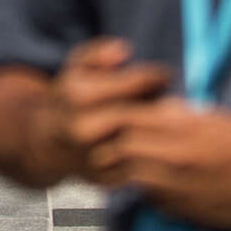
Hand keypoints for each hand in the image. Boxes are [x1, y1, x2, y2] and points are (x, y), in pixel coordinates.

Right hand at [43, 38, 172, 180]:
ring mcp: (94, 157)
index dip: (154, 76)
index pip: (130, 84)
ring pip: (141, 145)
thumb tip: (125, 49)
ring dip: (163, 134)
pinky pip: (139, 169)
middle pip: (139, 116)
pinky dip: (156, 158)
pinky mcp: (106, 180)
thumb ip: (98, 52)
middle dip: (163, 107)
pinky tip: (165, 146)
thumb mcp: (75, 65)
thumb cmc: (69, 97)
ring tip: (179, 124)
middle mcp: (85, 128)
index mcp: (78, 96)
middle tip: (182, 102)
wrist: (47, 142)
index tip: (167, 73)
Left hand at [86, 99, 230, 228]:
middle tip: (115, 140)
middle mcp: (174, 158)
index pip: (125, 119)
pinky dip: (150, 191)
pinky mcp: (190, 211)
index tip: (112, 114)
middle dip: (113, 144)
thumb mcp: (208, 115)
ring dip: (129, 169)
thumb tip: (146, 113)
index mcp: (180, 127)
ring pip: (134, 178)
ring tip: (133, 162)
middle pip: (121, 150)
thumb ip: (173, 115)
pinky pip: (155, 201)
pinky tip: (158, 183)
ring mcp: (180, 188)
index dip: (114, 117)